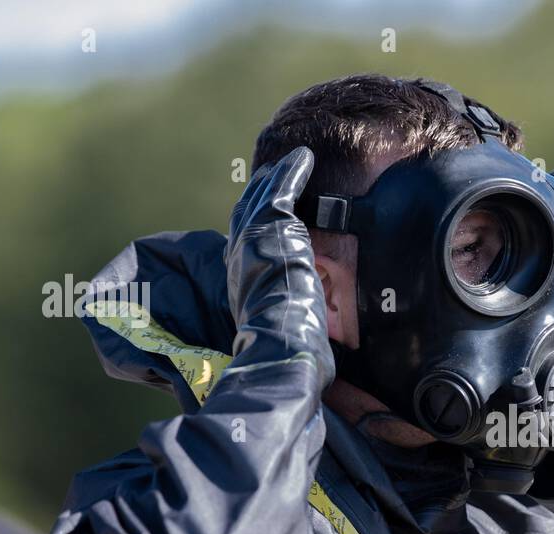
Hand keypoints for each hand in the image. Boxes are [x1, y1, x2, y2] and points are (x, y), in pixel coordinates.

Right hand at [224, 147, 334, 388]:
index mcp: (242, 283)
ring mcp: (256, 238)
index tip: (260, 221)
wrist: (280, 339)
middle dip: (257, 197)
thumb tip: (311, 355)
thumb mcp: (279, 336)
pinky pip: (283, 190)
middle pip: (247, 217)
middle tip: (267, 180)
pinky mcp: (274, 225)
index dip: (252, 232)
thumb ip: (283, 328)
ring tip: (287, 163)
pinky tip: (304, 158)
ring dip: (274, 180)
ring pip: (262, 199)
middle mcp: (242, 256)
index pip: (245, 249)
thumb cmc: (283, 351)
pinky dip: (292, 172)